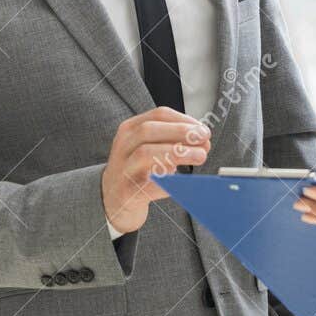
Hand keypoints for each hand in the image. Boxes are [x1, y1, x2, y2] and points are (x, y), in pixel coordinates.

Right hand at [100, 107, 210, 233]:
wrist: (111, 199)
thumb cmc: (136, 171)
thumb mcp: (148, 148)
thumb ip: (172, 141)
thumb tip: (203, 141)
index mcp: (131, 130)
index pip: (158, 116)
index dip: (184, 120)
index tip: (203, 130)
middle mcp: (123, 146)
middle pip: (149, 131)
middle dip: (180, 132)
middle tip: (204, 139)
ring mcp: (123, 168)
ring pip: (146, 154)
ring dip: (177, 152)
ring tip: (199, 156)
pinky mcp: (126, 191)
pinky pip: (149, 185)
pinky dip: (168, 182)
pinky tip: (180, 182)